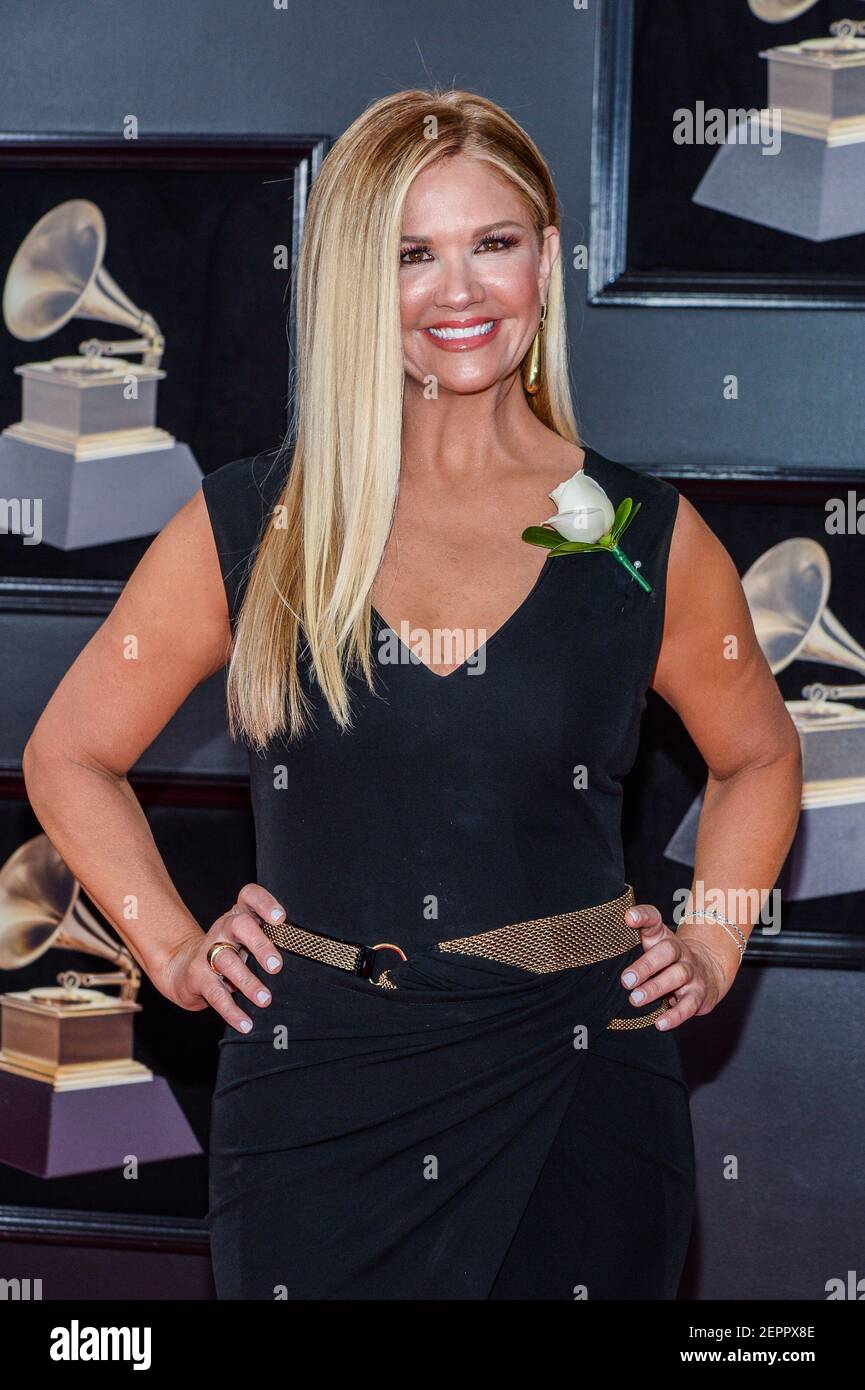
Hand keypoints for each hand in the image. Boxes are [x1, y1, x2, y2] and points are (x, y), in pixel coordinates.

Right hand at [160, 883, 286, 1033]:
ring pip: (227, 960)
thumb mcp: (248, 940)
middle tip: (277, 967)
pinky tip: (246, 1024)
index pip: (249, 896)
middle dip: (260, 944)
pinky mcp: (197, 977)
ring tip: (265, 1000)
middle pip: (240, 925)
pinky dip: (231, 1011)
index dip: (264, 903)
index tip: (281, 918)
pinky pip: (215, 994)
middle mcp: (223, 929)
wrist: (183, 969)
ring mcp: (208, 951)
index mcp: (239, 915)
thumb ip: (271, 941)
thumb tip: (310, 958)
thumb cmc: (230, 952)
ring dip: (247, 981)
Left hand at [620, 903, 736, 1031]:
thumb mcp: (652, 946)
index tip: (629, 918)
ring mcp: (691, 972)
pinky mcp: (699, 994)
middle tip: (626, 980)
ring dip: (655, 989)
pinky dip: (674, 1016)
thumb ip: (631, 941)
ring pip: (677, 976)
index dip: (642, 916)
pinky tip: (660, 1023)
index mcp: (663, 938)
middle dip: (645, 965)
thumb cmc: (668, 960)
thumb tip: (610, 934)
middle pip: (666, 952)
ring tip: (635, 1000)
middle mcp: (679, 952)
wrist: (708, 971)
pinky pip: (688, 1005)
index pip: (654, 920)